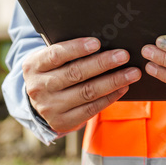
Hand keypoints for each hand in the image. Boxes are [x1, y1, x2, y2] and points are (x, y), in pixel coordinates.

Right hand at [23, 37, 140, 134]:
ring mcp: (49, 108)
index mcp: (33, 66)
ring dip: (113, 81)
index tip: (98, 42)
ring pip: (86, 92)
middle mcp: (38, 88)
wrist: (39, 101)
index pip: (56, 55)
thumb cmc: (52, 71)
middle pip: (75, 74)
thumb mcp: (50, 60)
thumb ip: (68, 52)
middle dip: (102, 64)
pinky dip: (110, 97)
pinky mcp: (62, 122)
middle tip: (124, 55)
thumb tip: (103, 42)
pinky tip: (123, 87)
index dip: (77, 48)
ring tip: (132, 73)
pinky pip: (91, 109)